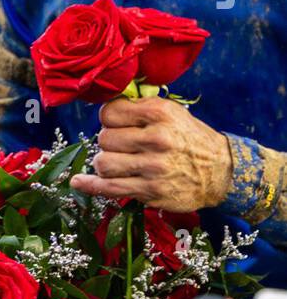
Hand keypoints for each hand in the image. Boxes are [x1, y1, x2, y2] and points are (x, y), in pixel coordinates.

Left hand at [69, 97, 233, 210]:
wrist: (221, 171)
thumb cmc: (189, 139)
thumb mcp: (172, 113)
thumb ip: (138, 108)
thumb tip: (102, 107)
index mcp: (160, 113)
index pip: (109, 112)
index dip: (108, 119)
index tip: (117, 124)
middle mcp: (156, 139)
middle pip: (104, 138)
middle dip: (108, 142)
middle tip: (123, 146)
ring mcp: (153, 167)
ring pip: (103, 163)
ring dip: (104, 162)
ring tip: (118, 161)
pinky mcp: (150, 191)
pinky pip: (109, 188)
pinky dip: (89, 185)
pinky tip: (78, 182)